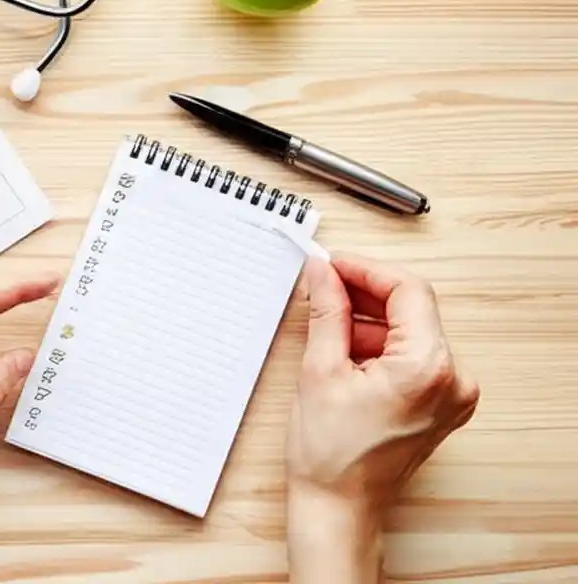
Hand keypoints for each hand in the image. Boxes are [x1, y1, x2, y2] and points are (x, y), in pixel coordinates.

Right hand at [286, 253, 479, 583]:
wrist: (338, 507)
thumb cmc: (329, 455)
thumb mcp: (319, 371)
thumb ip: (327, 311)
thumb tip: (323, 273)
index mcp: (428, 367)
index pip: (406, 291)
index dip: (364, 270)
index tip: (331, 265)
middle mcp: (453, 379)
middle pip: (411, 310)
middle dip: (363, 296)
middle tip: (320, 289)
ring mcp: (453, 395)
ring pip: (410, 333)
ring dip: (369, 323)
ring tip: (325, 328)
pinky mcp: (443, 405)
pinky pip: (414, 358)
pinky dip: (381, 348)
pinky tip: (345, 353)